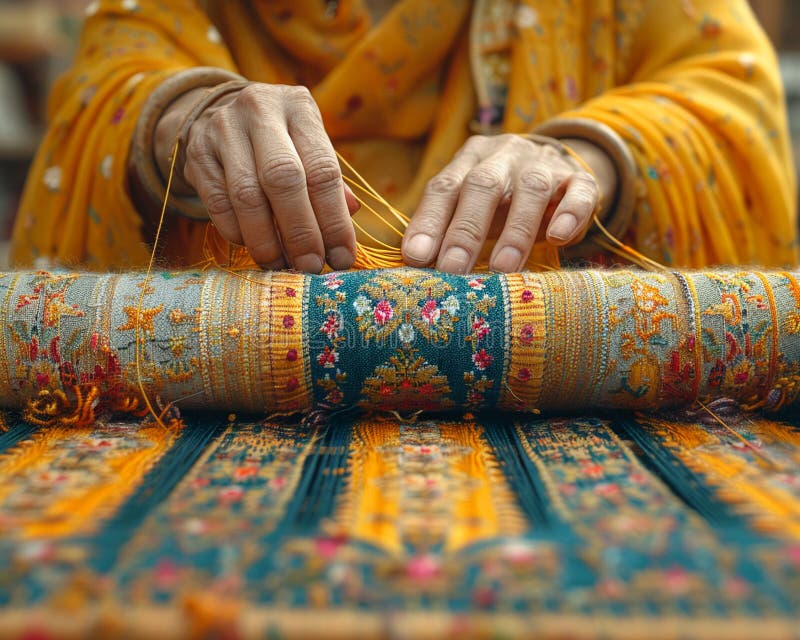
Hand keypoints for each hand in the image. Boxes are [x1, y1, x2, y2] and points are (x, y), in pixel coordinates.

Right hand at [155, 83, 357, 271]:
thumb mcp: (309, 149)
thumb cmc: (282, 142)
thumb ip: (330, 183)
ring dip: (267, 241)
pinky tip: (253, 246)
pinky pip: (218, 204)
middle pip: (283, 179)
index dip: (334, 220)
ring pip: (247, 196)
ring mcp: (222, 129)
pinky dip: (238, 233)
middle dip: (300, 232)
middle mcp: (259, 110)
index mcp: (299, 108)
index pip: (322, 170)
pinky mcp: (196, 153)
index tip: (342, 257)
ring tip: (283, 265)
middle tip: (311, 266)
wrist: (222, 116)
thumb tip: (350, 215)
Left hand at [401, 134, 614, 273]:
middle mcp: (504, 156)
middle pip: (481, 186)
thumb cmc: (499, 200)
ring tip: (503, 268)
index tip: (416, 258)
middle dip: (465, 231)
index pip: (444, 188)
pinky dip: (570, 213)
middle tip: (452, 270)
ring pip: (530, 189)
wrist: (556, 169)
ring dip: (515, 231)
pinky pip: (579, 191)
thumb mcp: (469, 207)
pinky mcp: (580, 180)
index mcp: (469, 161)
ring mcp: (544, 165)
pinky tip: (559, 238)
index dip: (429, 222)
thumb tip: (415, 269)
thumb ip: (445, 230)